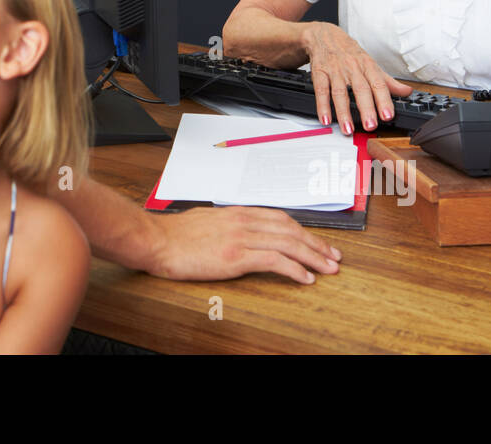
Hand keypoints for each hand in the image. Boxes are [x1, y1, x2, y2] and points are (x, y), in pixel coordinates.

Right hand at [145, 206, 342, 283]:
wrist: (156, 239)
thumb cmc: (175, 234)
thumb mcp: (207, 221)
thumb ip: (228, 225)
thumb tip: (240, 233)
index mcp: (238, 213)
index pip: (280, 218)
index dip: (303, 231)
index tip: (317, 242)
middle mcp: (243, 221)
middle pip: (290, 230)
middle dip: (316, 244)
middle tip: (334, 257)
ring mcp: (240, 237)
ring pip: (288, 244)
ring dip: (312, 257)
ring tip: (327, 269)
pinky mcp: (235, 256)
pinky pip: (273, 260)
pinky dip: (294, 269)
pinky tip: (305, 278)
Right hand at [302, 22, 411, 133]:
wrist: (324, 35)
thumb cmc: (349, 53)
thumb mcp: (370, 63)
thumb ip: (388, 81)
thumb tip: (407, 92)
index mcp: (367, 66)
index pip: (378, 84)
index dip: (384, 100)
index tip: (388, 115)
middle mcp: (352, 68)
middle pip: (360, 89)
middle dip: (366, 108)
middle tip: (370, 126)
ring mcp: (335, 71)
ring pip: (340, 93)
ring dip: (343, 112)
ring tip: (348, 129)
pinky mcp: (319, 73)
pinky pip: (321, 90)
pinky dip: (322, 105)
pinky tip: (325, 118)